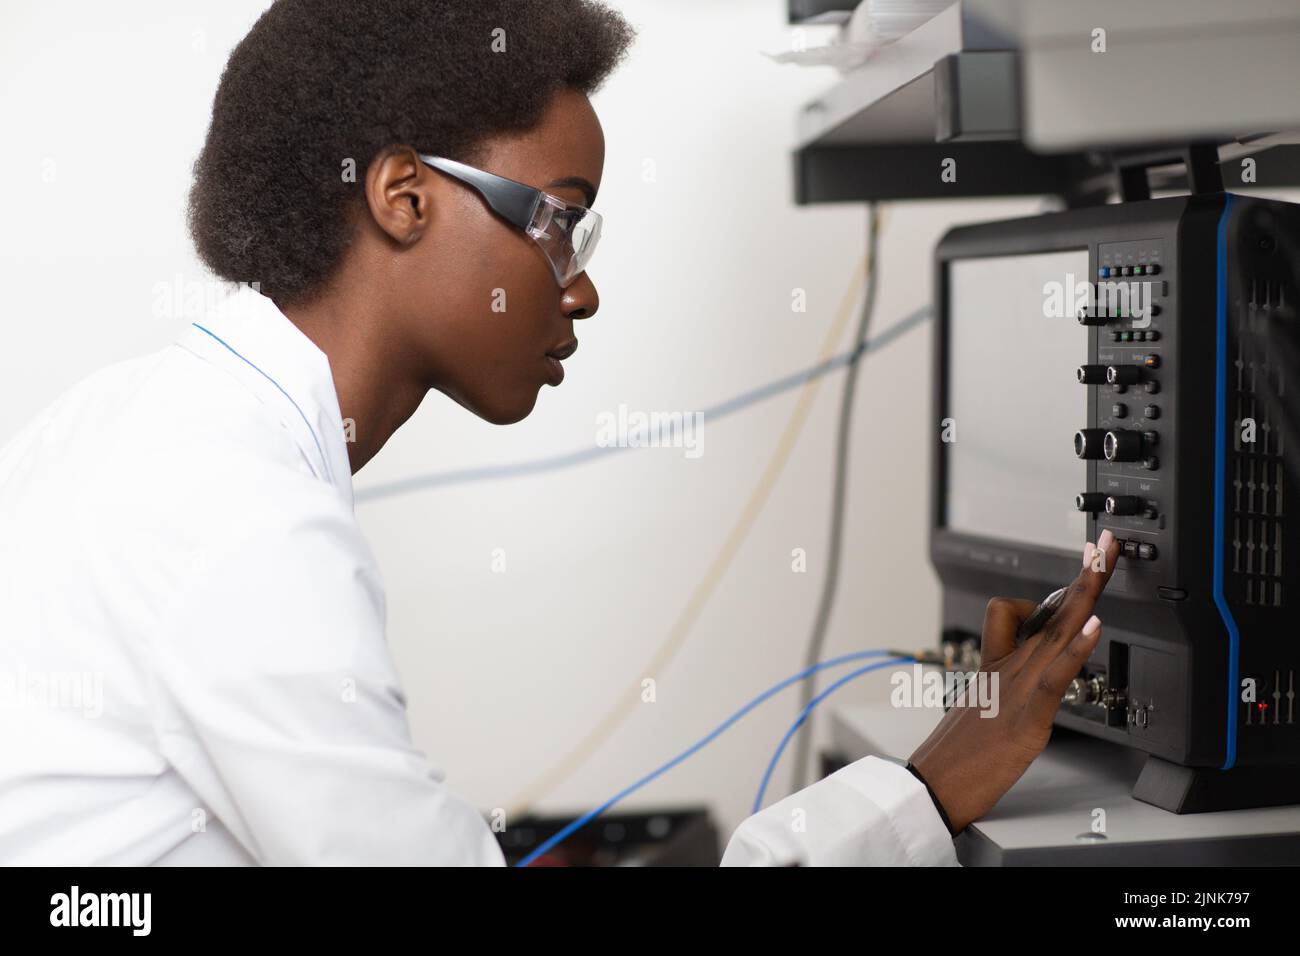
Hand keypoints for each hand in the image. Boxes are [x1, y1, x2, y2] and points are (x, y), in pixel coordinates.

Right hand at [909, 530, 1120, 832]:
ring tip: (1104, 561)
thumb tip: (1026, 682)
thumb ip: (1002, 689)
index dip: (1056, 589)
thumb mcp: (978, 710)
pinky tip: (1094, 629)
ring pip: (1054, 629)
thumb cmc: (954, 757)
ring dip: (1084, 592)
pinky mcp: (1025, 715)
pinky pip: (1053, 674)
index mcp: (995, 666)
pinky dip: (1075, 649)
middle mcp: (1007, 668)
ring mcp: (1015, 688)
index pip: (1023, 612)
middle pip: (1049, 609)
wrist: (929, 784)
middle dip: (1081, 574)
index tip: (1081, 564)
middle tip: (1103, 543)